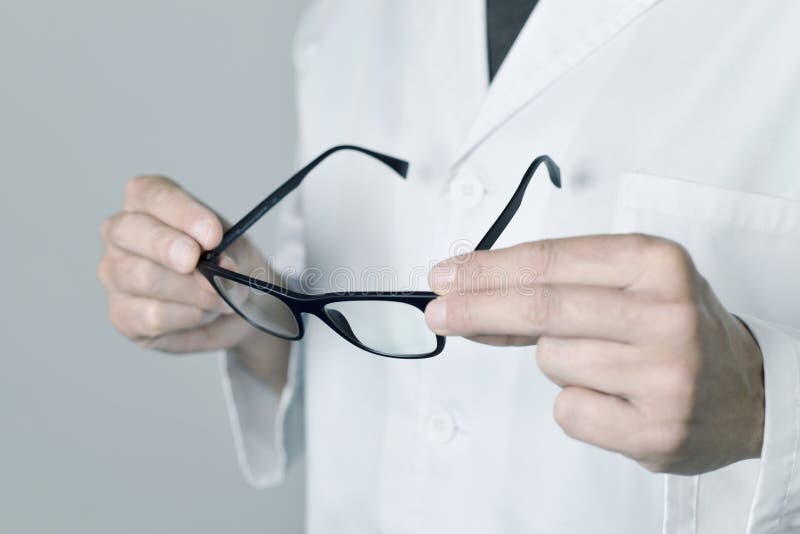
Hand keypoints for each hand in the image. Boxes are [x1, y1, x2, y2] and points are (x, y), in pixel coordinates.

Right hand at [97, 175, 287, 388]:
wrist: (231, 306)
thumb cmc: (225, 263)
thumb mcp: (235, 248)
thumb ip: (225, 252)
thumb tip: (219, 266)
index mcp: (147, 201)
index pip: (153, 194)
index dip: (182, 213)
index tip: (212, 234)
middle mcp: (121, 233)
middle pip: (129, 231)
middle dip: (166, 246)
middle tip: (195, 261)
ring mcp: (114, 273)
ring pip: (142, 277)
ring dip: (191, 290)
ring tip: (221, 297)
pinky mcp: (121, 314)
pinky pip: (151, 315)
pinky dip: (187, 316)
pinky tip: (203, 313)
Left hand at [425, 234, 763, 473]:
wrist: (746, 391)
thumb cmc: (673, 327)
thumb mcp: (630, 282)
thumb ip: (556, 284)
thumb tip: (472, 294)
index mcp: (657, 262)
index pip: (549, 261)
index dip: (487, 270)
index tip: (446, 278)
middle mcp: (667, 314)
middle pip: (541, 307)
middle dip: (477, 309)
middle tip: (438, 313)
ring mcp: (665, 374)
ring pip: (553, 360)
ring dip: (557, 361)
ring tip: (606, 361)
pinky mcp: (657, 428)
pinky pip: (570, 410)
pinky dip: (575, 402)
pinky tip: (613, 397)